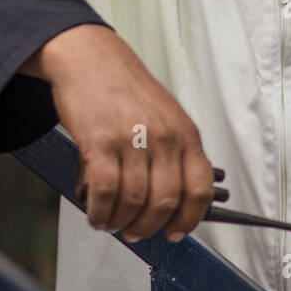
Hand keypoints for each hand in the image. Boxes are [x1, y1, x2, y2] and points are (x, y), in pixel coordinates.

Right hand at [21, 24, 213, 242]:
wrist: (91, 58)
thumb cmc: (126, 87)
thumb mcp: (166, 116)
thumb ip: (174, 153)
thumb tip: (173, 199)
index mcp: (186, 133)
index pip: (199, 188)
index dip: (190, 218)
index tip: (176, 232)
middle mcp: (164, 137)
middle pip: (166, 202)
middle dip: (149, 227)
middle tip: (136, 232)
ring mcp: (133, 139)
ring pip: (134, 201)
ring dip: (120, 222)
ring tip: (111, 223)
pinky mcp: (101, 142)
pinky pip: (104, 192)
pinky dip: (100, 211)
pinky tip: (96, 213)